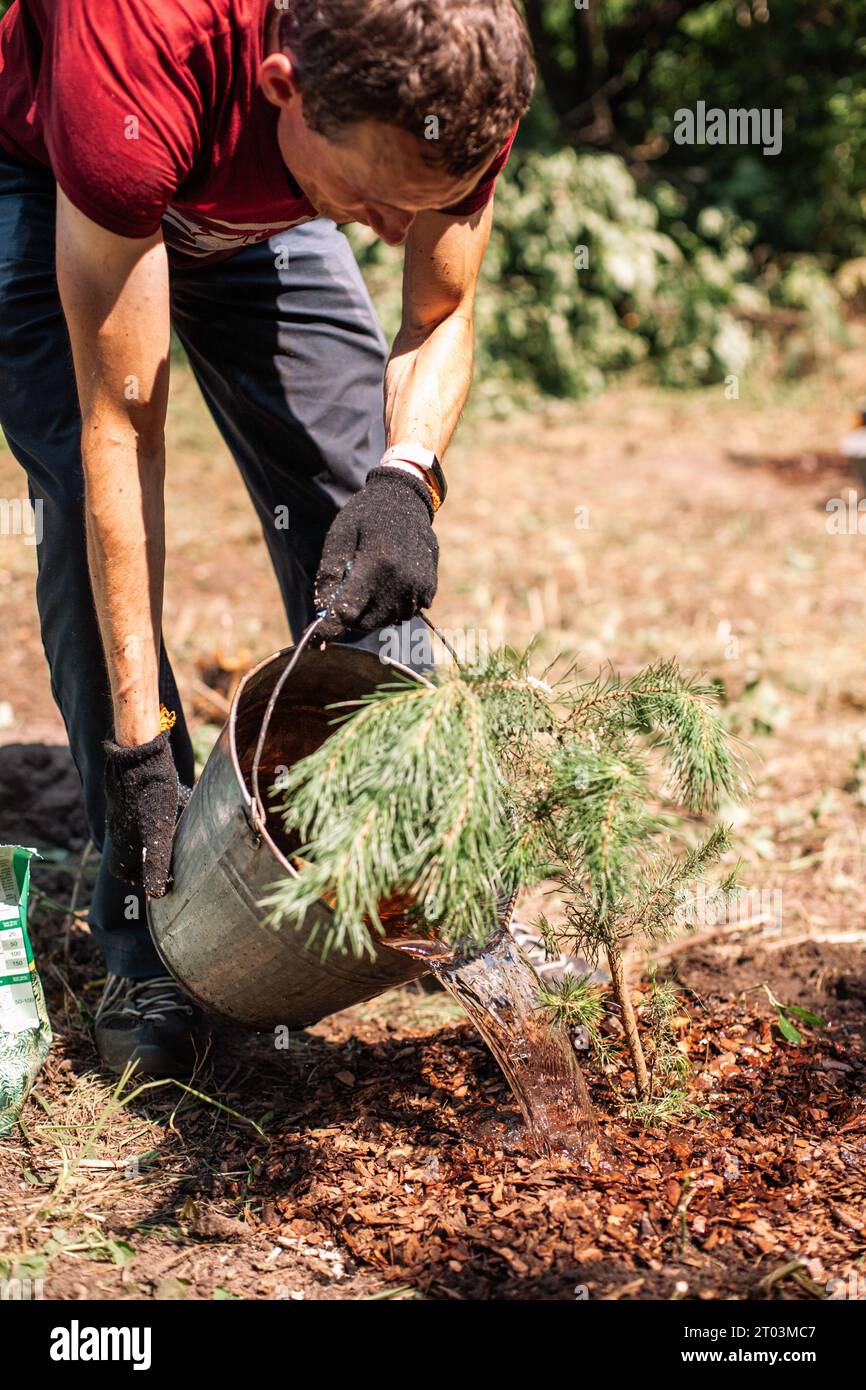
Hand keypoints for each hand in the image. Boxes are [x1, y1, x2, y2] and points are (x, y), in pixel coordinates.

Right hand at [103, 731, 188, 897]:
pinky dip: (160, 816)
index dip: (140, 879)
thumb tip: (155, 896)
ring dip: (158, 837)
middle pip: (132, 852)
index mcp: (121, 843)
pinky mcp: (133, 793)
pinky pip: (145, 812)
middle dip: (152, 859)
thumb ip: (155, 865)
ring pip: (140, 831)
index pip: (123, 871)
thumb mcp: (156, 836)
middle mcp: (118, 827)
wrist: (139, 755)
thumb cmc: (148, 797)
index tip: (160, 880)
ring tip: (179, 835)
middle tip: (173, 859)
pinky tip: (177, 809)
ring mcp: (124, 809)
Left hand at [314, 466, 438, 640]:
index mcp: (377, 564)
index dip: (329, 627)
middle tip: (346, 595)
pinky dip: (392, 606)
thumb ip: (330, 574)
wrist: (405, 499)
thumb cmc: (365, 516)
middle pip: (367, 622)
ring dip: (372, 612)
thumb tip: (323, 611)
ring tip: (370, 582)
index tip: (316, 639)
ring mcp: (418, 587)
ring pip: (386, 621)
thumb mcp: (339, 535)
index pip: (348, 612)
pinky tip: (388, 583)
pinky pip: (405, 614)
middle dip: (351, 617)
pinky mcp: (429, 589)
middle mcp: (401, 580)